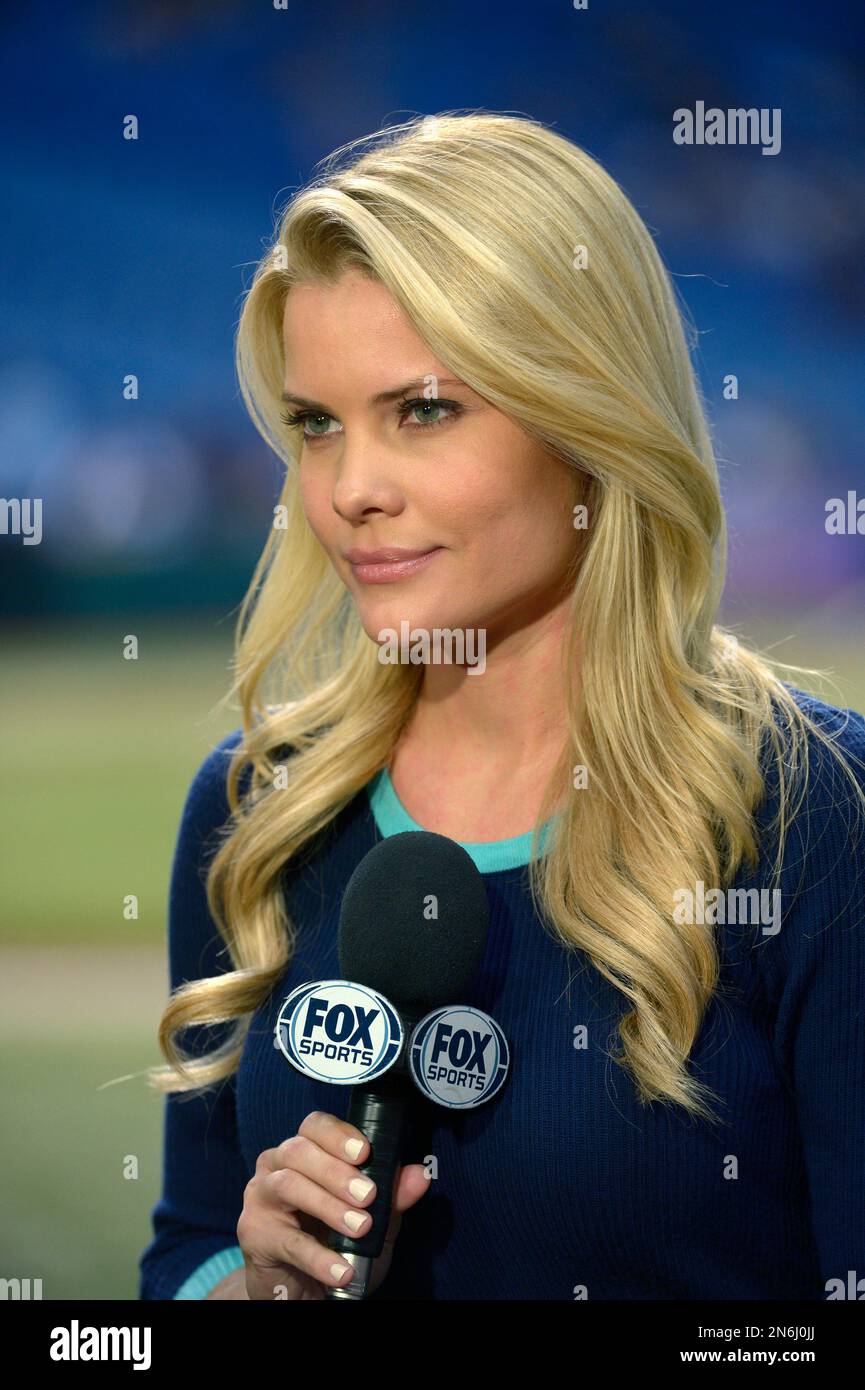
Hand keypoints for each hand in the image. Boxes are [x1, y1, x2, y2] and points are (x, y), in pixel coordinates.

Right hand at [237, 1109, 429, 1299]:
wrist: (306, 1290)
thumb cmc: (336, 1244)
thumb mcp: (373, 1222)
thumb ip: (393, 1198)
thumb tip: (421, 1174)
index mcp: (304, 1152)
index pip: (315, 1126)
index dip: (338, 1134)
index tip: (365, 1152)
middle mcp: (276, 1165)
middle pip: (299, 1150)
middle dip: (336, 1171)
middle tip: (368, 1196)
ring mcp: (261, 1196)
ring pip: (288, 1184)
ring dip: (328, 1205)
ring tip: (360, 1228)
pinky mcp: (253, 1233)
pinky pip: (287, 1240)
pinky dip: (317, 1256)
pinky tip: (341, 1270)